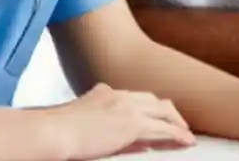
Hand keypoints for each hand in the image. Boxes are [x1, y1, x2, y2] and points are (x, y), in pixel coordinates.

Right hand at [42, 83, 195, 158]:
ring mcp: (127, 108)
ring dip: (177, 125)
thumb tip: (133, 144)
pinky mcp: (133, 123)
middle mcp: (118, 96)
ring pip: (163, 112)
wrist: (51, 133)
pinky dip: (177, 135)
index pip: (136, 101)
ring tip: (186, 137)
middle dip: (168, 115)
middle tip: (178, 128)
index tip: (157, 126)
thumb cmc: (56, 135)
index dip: (149, 113)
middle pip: (154, 102)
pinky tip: (186, 142)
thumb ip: (109, 133)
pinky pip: (163, 129)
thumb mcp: (85, 129)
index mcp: (104, 94)